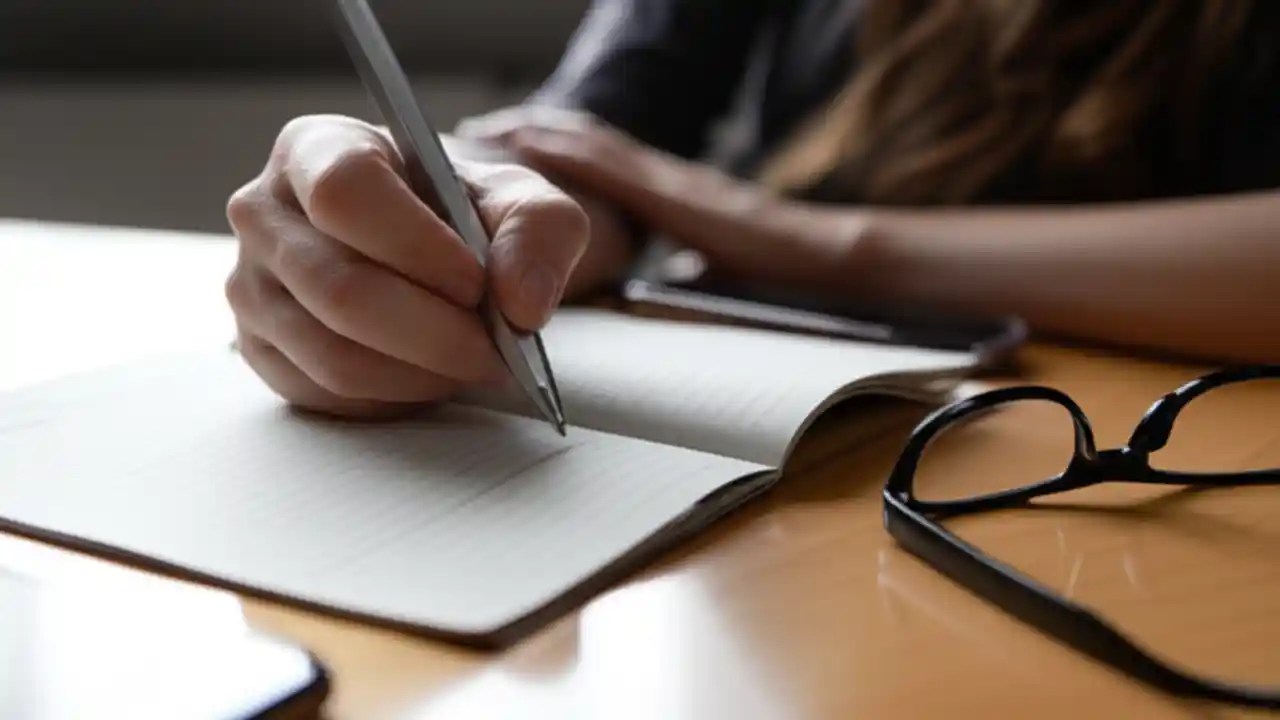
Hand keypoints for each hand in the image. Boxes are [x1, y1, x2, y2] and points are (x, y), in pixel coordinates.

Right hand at [225, 115, 587, 416]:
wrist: (427, 249)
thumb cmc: (463, 214)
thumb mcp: (520, 201)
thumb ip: (540, 233)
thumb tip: (521, 305)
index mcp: (318, 148)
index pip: (346, 193)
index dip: (417, 247)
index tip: (478, 284)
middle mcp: (264, 212)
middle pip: (339, 289)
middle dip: (435, 333)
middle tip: (496, 350)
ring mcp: (251, 287)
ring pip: (334, 355)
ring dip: (422, 373)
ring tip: (472, 360)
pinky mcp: (261, 350)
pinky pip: (328, 395)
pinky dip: (396, 397)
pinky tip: (431, 373)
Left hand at [457, 108, 865, 290]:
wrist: (820, 257)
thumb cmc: (774, 269)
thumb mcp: (716, 267)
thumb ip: (685, 266)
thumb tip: (666, 280)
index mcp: (673, 194)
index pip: (606, 165)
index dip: (560, 152)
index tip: (515, 147)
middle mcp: (665, 177)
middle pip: (588, 144)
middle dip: (536, 135)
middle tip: (484, 132)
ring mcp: (669, 181)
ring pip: (591, 146)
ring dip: (540, 135)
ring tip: (491, 131)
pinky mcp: (673, 194)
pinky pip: (610, 167)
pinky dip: (567, 153)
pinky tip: (529, 145)